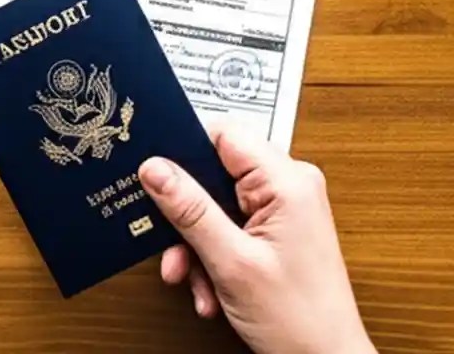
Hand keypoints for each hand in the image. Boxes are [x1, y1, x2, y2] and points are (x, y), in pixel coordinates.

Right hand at [138, 128, 373, 353]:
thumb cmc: (301, 319)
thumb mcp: (230, 261)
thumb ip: (190, 209)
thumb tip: (156, 168)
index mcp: (287, 181)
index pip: (223, 134)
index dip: (183, 150)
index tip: (153, 176)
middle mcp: (289, 187)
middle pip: (213, 173)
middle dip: (186, 216)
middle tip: (170, 245)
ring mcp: (283, 209)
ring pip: (215, 205)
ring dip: (195, 244)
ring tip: (191, 278)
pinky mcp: (275, 230)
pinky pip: (228, 227)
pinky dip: (210, 256)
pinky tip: (209, 288)